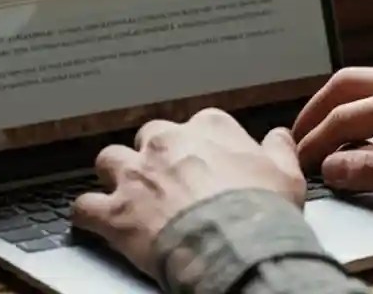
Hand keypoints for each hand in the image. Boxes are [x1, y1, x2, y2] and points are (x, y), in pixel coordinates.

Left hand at [72, 108, 304, 275]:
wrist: (235, 246)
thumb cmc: (262, 213)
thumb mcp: (287, 175)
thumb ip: (278, 150)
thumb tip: (277, 137)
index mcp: (208, 129)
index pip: (197, 125)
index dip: (198, 146)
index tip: (204, 161)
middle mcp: (166, 143)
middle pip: (148, 137)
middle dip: (153, 156)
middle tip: (167, 180)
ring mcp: (137, 175)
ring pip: (110, 160)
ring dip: (115, 176)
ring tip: (124, 192)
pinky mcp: (116, 211)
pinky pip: (86, 206)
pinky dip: (88, 214)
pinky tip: (92, 219)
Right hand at [291, 68, 372, 214]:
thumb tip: (332, 166)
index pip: (347, 115)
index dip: (318, 139)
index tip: (301, 161)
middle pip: (350, 84)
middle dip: (319, 110)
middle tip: (301, 137)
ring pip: (371, 85)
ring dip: (344, 109)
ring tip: (329, 138)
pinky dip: (371, 114)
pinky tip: (371, 141)